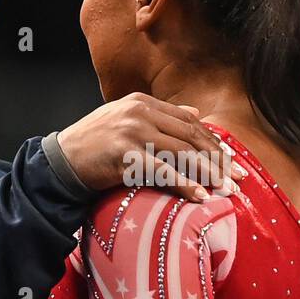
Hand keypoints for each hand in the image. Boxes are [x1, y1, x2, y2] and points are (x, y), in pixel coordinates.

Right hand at [57, 93, 248, 202]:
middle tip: (238, 179)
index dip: (214, 143)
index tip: (232, 161)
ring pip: (182, 153)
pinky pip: (163, 171)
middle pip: (190, 136)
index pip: (189, 122)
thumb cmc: (95, 146)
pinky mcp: (125, 153)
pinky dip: (185, 184)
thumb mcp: (128, 122)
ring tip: (226, 190)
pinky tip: (201, 196)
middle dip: (218, 159)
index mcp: (144, 102)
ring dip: (208, 173)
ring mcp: (132, 131)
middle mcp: (140, 112)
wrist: (60, 160)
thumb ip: (161, 116)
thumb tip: (195, 113)